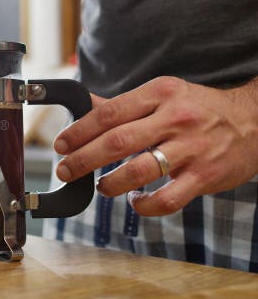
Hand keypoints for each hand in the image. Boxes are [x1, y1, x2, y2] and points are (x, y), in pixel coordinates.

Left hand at [53, 76, 257, 215]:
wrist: (256, 121)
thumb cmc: (200, 109)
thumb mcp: (163, 95)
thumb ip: (123, 105)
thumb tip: (81, 105)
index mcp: (160, 93)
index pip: (108, 113)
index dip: (79, 131)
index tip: (60, 144)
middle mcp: (175, 118)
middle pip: (117, 142)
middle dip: (83, 159)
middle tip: (65, 170)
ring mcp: (192, 148)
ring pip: (139, 170)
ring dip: (110, 183)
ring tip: (100, 186)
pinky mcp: (205, 176)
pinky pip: (167, 199)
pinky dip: (145, 204)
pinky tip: (135, 201)